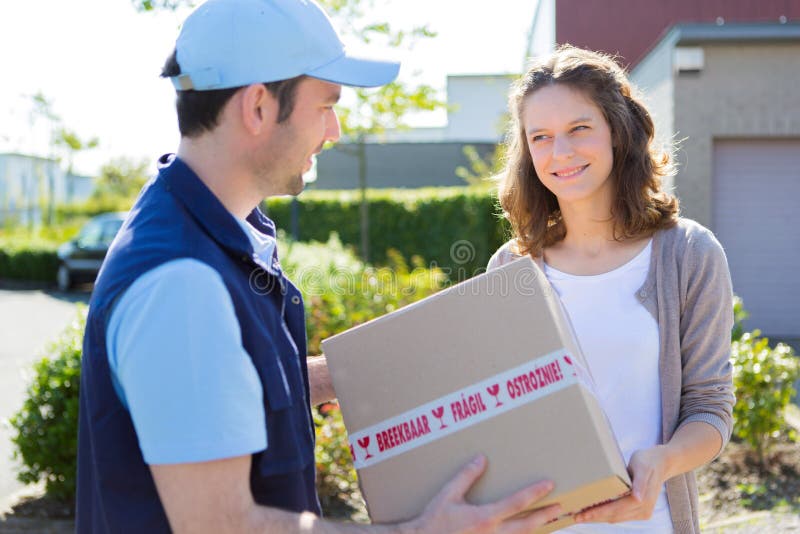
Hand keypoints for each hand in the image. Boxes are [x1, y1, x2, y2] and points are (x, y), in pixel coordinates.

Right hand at [407, 455, 561, 533]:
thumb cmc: (435, 521)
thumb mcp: (448, 495)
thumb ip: (466, 476)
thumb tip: (481, 459)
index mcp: (485, 517)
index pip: (517, 503)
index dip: (535, 493)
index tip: (549, 484)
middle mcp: (493, 533)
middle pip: (527, 525)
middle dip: (545, 515)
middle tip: (560, 507)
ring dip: (536, 527)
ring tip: (548, 519)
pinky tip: (525, 530)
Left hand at [574, 446, 667, 523]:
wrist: (662, 463)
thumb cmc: (648, 461)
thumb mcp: (642, 466)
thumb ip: (640, 483)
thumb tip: (638, 498)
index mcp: (643, 499)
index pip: (616, 509)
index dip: (598, 513)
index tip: (582, 514)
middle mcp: (643, 509)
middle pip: (613, 516)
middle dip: (594, 517)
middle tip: (575, 516)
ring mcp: (642, 512)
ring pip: (615, 518)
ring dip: (598, 518)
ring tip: (581, 515)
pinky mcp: (639, 511)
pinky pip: (619, 516)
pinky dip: (606, 515)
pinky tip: (594, 511)